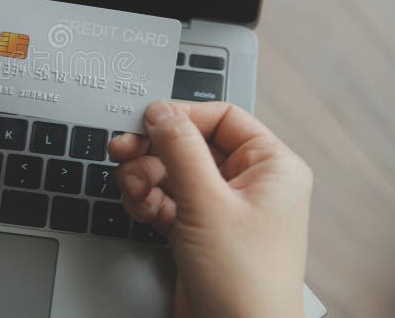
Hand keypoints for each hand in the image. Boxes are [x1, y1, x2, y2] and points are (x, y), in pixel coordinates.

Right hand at [109, 100, 312, 317]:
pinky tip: (143, 209)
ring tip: (135, 191)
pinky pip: (167, 198)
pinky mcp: (200, 229)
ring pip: (173, 171)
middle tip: (123, 150)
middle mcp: (249, 182)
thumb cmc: (244, 282)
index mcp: (271, 166)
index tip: (146, 122)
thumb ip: (180, 149)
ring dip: (146, 177)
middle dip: (154, 151)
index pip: (222, 118)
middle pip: (190, 144)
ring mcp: (222, 207)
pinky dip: (149, 201)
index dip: (181, 116)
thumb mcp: (207, 203)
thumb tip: (161, 111)